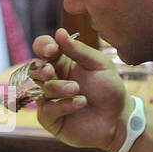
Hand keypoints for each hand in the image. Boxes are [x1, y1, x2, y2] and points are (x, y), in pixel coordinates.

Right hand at [29, 29, 129, 151]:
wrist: (118, 118)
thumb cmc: (109, 89)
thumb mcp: (99, 64)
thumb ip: (79, 50)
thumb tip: (59, 32)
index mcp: (62, 61)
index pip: (43, 48)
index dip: (43, 46)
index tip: (52, 49)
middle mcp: (52, 79)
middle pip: (33, 69)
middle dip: (40, 69)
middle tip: (50, 71)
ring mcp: (49, 99)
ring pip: (39, 89)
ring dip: (57, 88)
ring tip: (77, 90)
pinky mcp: (50, 119)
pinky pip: (46, 110)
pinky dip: (63, 105)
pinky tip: (80, 103)